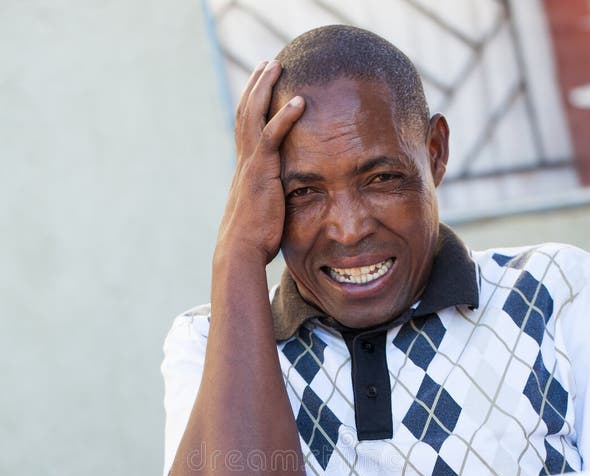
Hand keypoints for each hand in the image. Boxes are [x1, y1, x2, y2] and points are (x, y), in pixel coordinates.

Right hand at [217, 60, 304, 264]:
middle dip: (256, 85)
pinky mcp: (261, 173)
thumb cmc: (254, 241)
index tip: (261, 86)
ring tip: (276, 65)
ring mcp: (251, 165)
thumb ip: (272, 200)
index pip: (246, 128)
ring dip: (265, 87)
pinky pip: (272, 137)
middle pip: (246, 112)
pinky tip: (299, 101)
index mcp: (245, 169)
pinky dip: (284, 117)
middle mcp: (244, 161)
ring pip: (253, 115)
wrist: (241, 251)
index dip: (253, 104)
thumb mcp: (264, 214)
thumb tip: (284, 205)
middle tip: (268, 63)